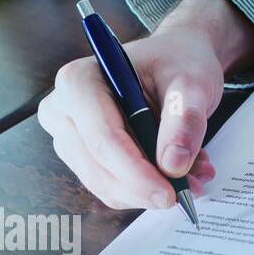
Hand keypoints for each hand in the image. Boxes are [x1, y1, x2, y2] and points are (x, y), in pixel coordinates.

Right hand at [39, 0, 253, 209]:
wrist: (173, 61)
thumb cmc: (175, 62)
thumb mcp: (191, 83)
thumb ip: (184, 121)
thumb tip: (173, 165)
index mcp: (79, 82)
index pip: (102, 139)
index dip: (135, 173)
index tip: (170, 193)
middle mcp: (63, 111)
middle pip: (99, 169)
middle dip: (144, 187)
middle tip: (189, 190)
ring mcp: (68, 137)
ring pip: (104, 185)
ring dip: (147, 190)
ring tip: (190, 174)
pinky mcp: (81, 157)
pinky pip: (110, 188)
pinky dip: (143, 189)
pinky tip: (172, 172)